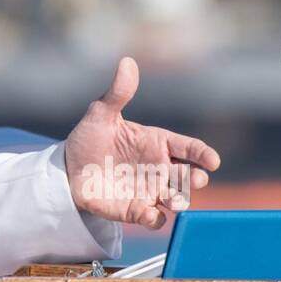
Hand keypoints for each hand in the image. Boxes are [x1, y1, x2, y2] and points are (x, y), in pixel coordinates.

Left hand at [63, 56, 220, 229]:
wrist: (68, 168)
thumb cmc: (91, 138)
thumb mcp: (100, 114)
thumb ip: (118, 93)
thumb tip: (127, 62)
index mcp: (157, 143)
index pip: (189, 148)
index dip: (202, 154)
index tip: (212, 160)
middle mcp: (159, 169)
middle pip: (189, 176)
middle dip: (195, 179)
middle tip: (195, 179)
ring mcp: (148, 190)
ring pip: (175, 199)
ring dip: (179, 201)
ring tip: (175, 201)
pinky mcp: (133, 209)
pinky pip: (150, 218)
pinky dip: (154, 219)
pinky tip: (152, 216)